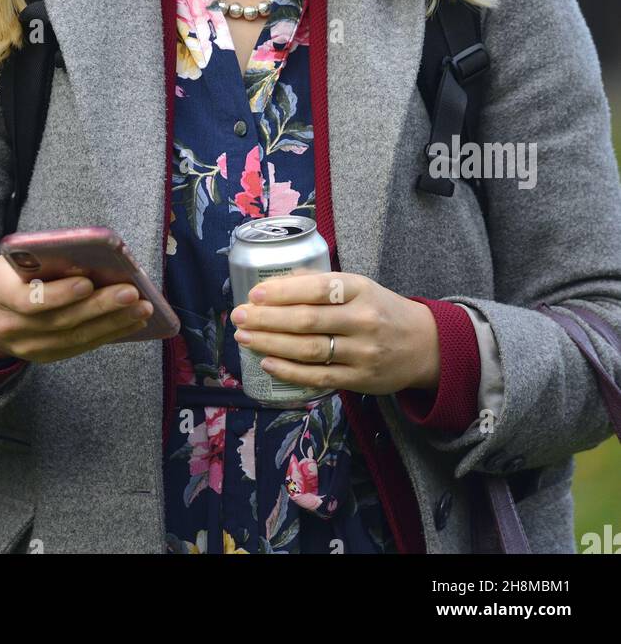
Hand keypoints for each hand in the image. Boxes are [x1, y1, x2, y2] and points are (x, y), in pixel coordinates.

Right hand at [0, 256, 153, 363]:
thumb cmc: (9, 277)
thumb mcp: (13, 262)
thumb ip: (42, 261)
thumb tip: (93, 257)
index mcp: (0, 294)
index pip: (29, 300)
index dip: (59, 294)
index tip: (87, 282)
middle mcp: (13, 326)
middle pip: (61, 320)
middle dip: (100, 307)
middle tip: (132, 293)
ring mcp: (29, 347)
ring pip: (76, 338)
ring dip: (113, 323)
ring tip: (143, 308)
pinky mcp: (46, 356)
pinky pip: (81, 347)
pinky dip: (109, 334)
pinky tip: (132, 322)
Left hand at [230, 271, 439, 395]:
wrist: (425, 345)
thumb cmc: (382, 310)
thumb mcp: (360, 287)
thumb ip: (324, 284)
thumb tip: (277, 283)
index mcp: (361, 290)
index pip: (317, 288)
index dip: (283, 291)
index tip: (255, 293)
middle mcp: (362, 321)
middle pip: (307, 320)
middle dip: (267, 318)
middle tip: (238, 316)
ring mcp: (362, 353)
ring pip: (308, 350)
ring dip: (271, 343)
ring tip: (245, 337)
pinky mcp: (360, 380)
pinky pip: (318, 377)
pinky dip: (289, 371)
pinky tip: (267, 362)